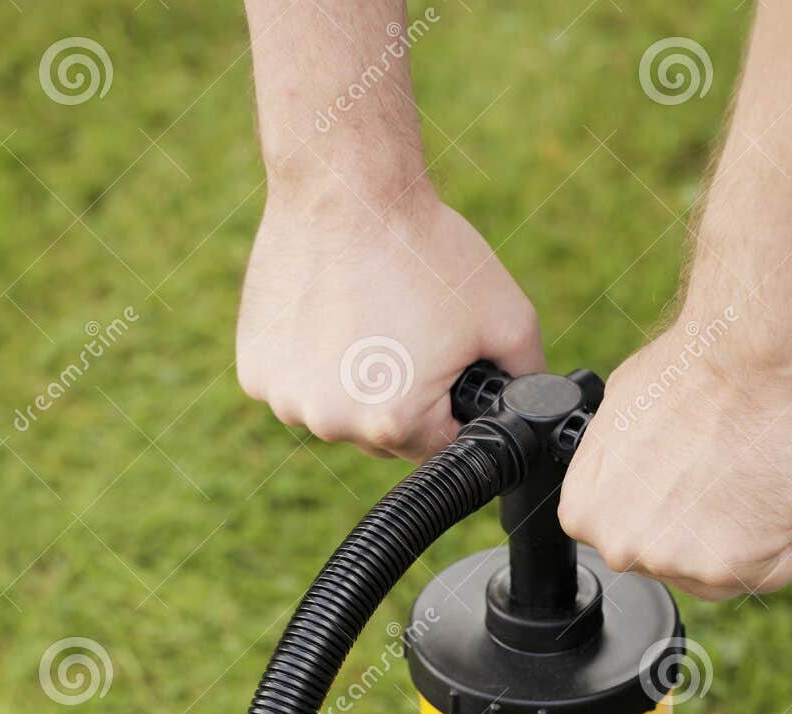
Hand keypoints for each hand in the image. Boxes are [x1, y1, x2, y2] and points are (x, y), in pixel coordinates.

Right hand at [237, 184, 543, 460]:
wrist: (345, 187)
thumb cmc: (428, 251)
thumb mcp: (509, 319)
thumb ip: (527, 380)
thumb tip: (536, 417)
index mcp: (395, 424)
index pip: (440, 447)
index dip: (452, 406)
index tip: (444, 362)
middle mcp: (334, 425)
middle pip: (385, 436)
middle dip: (403, 397)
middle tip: (406, 331)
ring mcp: (286, 400)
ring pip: (339, 413)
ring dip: (354, 382)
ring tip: (367, 316)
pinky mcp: (254, 371)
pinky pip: (298, 386)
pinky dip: (312, 363)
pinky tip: (327, 314)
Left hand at [557, 318, 791, 600]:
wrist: (748, 349)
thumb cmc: (695, 366)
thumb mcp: (621, 421)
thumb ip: (623, 473)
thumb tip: (640, 486)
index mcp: (586, 514)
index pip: (641, 539)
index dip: (680, 507)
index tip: (701, 472)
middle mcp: (620, 547)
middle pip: (683, 561)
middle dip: (716, 521)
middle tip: (736, 463)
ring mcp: (673, 562)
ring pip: (730, 570)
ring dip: (756, 527)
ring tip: (759, 465)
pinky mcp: (730, 565)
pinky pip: (778, 568)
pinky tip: (787, 486)